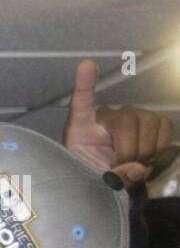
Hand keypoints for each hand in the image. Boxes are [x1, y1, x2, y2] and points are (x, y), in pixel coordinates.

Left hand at [62, 59, 173, 185]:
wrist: (112, 181)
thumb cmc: (96, 176)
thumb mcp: (94, 181)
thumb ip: (112, 177)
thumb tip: (137, 168)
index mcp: (81, 127)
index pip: (82, 102)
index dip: (84, 84)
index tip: (86, 65)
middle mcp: (108, 115)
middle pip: (126, 121)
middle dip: (129, 151)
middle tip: (121, 167)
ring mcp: (133, 115)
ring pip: (149, 123)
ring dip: (145, 151)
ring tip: (133, 163)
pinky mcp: (153, 121)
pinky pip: (165, 126)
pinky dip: (160, 146)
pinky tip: (148, 156)